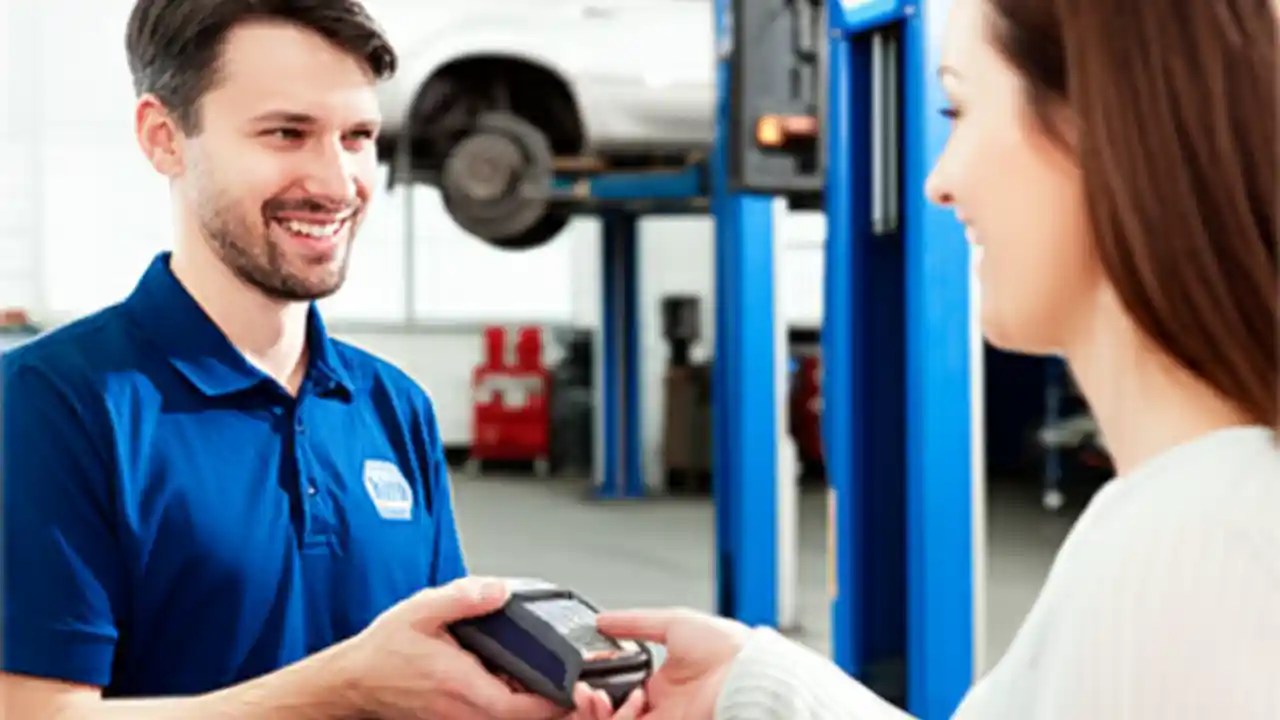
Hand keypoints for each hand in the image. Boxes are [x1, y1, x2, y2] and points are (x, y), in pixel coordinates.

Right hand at [337, 576, 565, 719]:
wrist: (355, 680)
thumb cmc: (384, 651)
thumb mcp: (422, 610)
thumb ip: (464, 598)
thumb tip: (500, 590)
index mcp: (465, 686)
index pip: (528, 708)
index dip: (559, 699)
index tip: (577, 681)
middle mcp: (467, 712)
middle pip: (528, 718)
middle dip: (554, 699)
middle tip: (572, 674)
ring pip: (513, 719)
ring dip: (534, 701)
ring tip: (546, 673)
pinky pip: (497, 717)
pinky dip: (513, 701)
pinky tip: (513, 677)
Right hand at [572, 608, 750, 719]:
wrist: (750, 672)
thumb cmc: (728, 648)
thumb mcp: (674, 623)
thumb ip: (635, 622)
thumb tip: (603, 619)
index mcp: (663, 683)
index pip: (618, 691)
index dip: (598, 686)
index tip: (585, 676)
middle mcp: (661, 707)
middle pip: (611, 713)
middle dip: (589, 705)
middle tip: (581, 691)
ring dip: (596, 713)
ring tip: (593, 695)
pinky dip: (618, 719)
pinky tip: (625, 702)